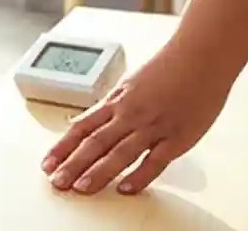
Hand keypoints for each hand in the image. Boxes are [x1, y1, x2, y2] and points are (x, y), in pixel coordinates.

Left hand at [41, 42, 231, 194]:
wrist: (199, 58)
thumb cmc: (166, 69)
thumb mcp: (128, 85)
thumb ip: (108, 107)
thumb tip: (84, 122)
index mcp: (116, 101)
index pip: (81, 128)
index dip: (62, 148)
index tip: (47, 164)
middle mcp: (129, 114)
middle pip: (95, 143)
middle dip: (73, 164)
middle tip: (57, 182)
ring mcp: (153, 127)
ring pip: (120, 153)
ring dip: (98, 172)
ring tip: (81, 188)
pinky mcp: (178, 137)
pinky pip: (155, 161)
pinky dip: (140, 176)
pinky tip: (125, 189)